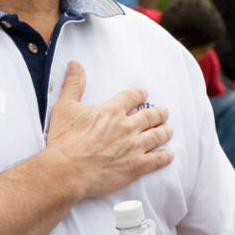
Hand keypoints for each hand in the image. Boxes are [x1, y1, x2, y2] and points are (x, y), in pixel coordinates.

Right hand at [45, 60, 173, 199]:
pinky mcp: (136, 167)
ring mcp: (134, 147)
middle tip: (163, 112)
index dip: (141, 94)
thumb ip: (73, 84)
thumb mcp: (65, 107)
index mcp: (112, 110)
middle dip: (159, 113)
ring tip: (168, 130)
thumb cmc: (64, 139)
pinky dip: (166, 156)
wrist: (67, 170)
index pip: (133, 96)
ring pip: (158, 135)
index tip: (144, 93)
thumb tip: (75, 64)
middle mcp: (127, 126)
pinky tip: (169, 154)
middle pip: (151, 115)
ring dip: (165, 131)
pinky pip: (158, 159)